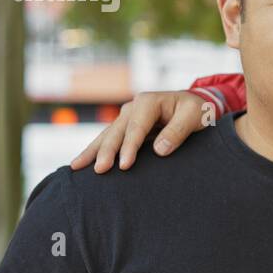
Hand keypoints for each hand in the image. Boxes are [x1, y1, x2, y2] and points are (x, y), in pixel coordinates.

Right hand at [70, 90, 211, 172]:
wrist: (194, 104)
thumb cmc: (196, 110)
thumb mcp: (194, 116)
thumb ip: (178, 131)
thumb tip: (160, 150)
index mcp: (148, 102)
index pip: (136, 127)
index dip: (129, 147)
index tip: (124, 166)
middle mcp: (133, 107)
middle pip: (116, 132)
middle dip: (106, 151)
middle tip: (99, 170)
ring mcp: (126, 116)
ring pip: (107, 135)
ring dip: (93, 151)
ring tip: (77, 167)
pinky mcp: (125, 127)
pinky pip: (108, 139)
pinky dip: (95, 150)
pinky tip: (82, 162)